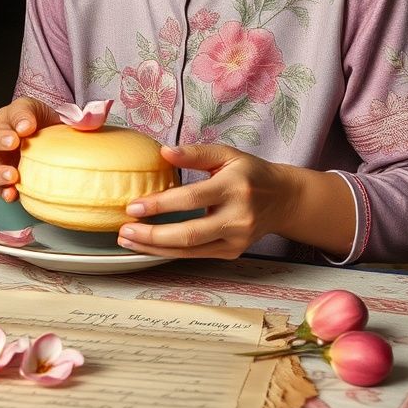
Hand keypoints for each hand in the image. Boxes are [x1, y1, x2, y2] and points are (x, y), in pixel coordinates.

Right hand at [0, 97, 61, 201]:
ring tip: (11, 176)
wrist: (58, 146)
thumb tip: (24, 127)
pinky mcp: (6, 183)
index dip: (10, 125)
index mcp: (4, 122)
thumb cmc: (43, 124)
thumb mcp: (36, 109)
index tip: (23, 130)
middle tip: (13, 144)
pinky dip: (5, 192)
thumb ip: (26, 113)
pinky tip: (13, 194)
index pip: (4, 118)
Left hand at [115, 143, 296, 259]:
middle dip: (152, 235)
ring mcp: (236, 240)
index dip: (160, 205)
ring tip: (127, 241)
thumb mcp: (226, 154)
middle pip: (189, 234)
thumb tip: (163, 151)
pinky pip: (195, 255)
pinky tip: (148, 246)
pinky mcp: (232, 252)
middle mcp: (237, 218)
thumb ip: (194, 153)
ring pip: (190, 250)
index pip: (191, 199)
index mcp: (234, 188)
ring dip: (154, 248)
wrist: (284, 199)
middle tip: (124, 230)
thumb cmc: (250, 173)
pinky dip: (168, 252)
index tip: (133, 206)